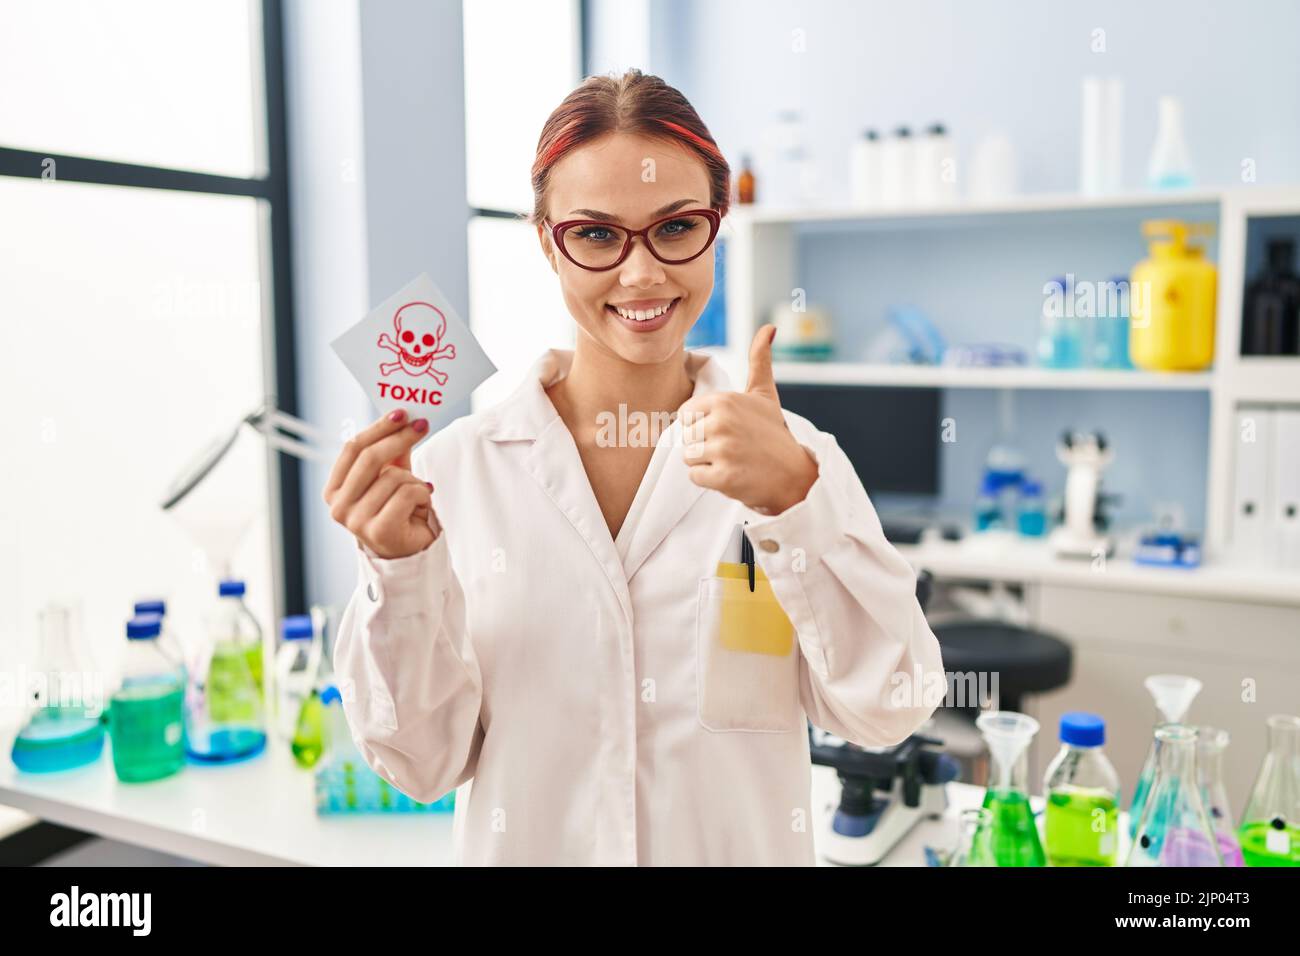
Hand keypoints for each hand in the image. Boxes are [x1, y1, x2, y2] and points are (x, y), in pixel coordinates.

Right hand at [323, 409, 436, 559]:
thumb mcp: (391, 476)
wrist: (410, 553)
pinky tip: (422, 504)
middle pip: (370, 457)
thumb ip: (391, 451)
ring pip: (393, 477)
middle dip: (400, 437)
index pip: (352, 448)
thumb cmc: (398, 511)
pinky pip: (407, 494)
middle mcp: (339, 507)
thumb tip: (403, 419)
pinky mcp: (379, 531)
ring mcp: (356, 521)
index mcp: (334, 490)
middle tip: (422, 425)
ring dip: (414, 480)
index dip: (378, 427)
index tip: (402, 413)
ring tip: (417, 494)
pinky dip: (422, 494)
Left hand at [679, 324, 818, 514]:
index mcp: (724, 400)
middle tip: (732, 448)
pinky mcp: (724, 477)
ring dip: (706, 464)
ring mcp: (723, 450)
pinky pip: (696, 478)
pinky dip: (710, 481)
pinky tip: (732, 475)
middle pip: (686, 437)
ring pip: (688, 458)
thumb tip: (769, 327)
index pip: (686, 415)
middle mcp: (722, 422)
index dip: (701, 425)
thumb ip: (759, 360)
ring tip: (732, 461)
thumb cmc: (774, 433)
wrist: (794, 474)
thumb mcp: (764, 394)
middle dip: (703, 446)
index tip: (724, 430)